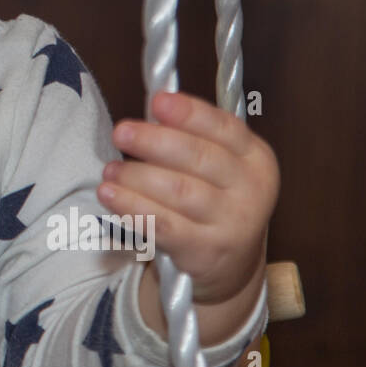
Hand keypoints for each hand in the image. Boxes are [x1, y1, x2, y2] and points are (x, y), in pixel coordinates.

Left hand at [97, 90, 277, 311]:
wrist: (230, 265)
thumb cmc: (213, 200)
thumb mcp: (217, 166)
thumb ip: (191, 136)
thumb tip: (153, 107)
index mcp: (255, 157)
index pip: (225, 128)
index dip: (190, 113)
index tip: (157, 101)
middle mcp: (251, 190)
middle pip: (200, 158)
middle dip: (155, 141)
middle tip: (121, 131)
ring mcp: (232, 224)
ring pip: (179, 192)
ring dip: (137, 176)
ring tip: (110, 170)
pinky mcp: (206, 251)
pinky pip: (164, 226)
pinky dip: (132, 207)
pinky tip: (110, 195)